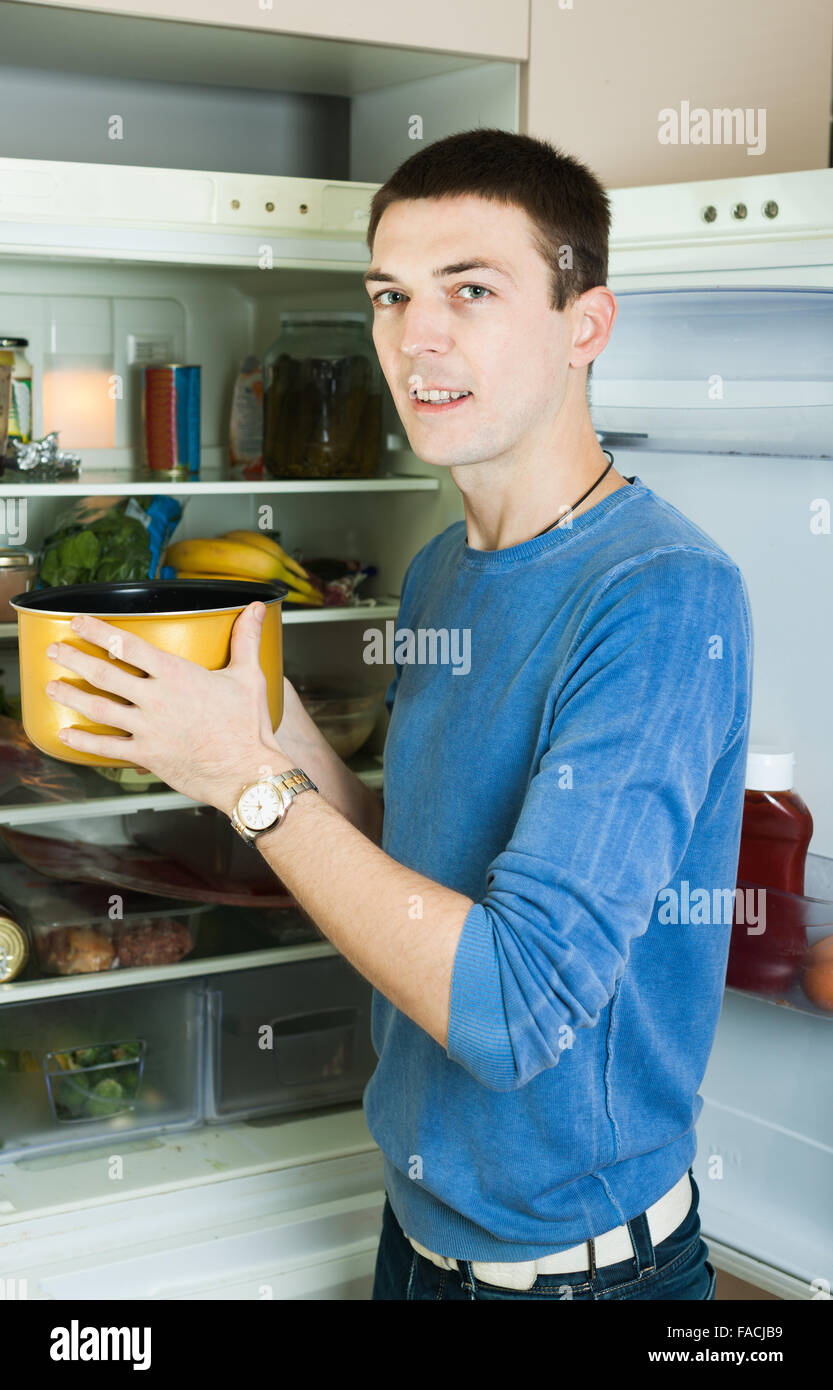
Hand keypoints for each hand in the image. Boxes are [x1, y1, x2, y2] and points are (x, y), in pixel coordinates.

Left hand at [44, 601, 293, 815]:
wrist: (247, 772)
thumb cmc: (249, 727)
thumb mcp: (249, 677)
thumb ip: (247, 640)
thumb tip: (256, 610)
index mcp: (177, 674)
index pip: (128, 645)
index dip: (98, 630)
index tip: (79, 622)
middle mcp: (156, 699)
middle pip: (103, 674)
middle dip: (74, 659)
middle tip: (56, 650)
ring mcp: (148, 728)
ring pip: (98, 708)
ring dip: (70, 696)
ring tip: (52, 687)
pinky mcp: (146, 755)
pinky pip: (107, 747)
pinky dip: (83, 741)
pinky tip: (67, 735)